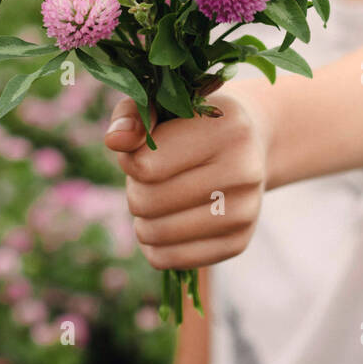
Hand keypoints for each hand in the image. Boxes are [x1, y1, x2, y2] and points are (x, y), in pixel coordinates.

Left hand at [102, 81, 273, 270]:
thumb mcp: (163, 105)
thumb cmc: (192, 123)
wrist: (248, 145)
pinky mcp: (238, 242)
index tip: (142, 149)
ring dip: (143, 218)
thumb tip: (114, 140)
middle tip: (151, 177)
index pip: (146, 165)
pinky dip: (156, 244)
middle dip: (136, 189)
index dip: (131, 160)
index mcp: (226, 128)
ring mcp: (245, 211)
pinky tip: (169, 221)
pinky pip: (168, 259)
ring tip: (159, 197)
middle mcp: (243, 171)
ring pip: (155, 234)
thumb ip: (133, 115)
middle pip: (147, 202)